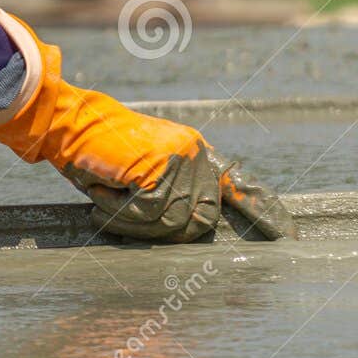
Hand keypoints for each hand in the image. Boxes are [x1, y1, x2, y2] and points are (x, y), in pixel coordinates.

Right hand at [0, 11, 296, 242]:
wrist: (70, 123)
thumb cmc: (96, 151)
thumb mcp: (140, 172)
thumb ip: (169, 193)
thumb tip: (187, 229)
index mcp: (195, 151)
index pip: (236, 183)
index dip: (261, 209)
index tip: (287, 234)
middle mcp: (196, 153)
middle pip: (198, 221)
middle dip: (160, 232)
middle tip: (120, 217)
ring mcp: (182, 158)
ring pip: (171, 222)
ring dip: (132, 221)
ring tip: (106, 198)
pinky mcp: (162, 166)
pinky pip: (149, 213)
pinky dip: (120, 212)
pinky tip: (103, 192)